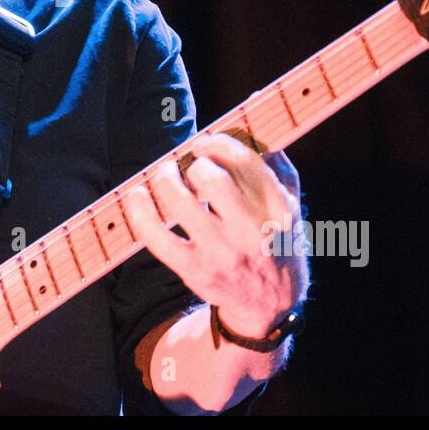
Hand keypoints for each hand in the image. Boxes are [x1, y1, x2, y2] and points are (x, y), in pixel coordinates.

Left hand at [124, 133, 308, 338]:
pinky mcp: (194, 271)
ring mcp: (220, 253)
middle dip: (193, 163)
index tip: (204, 144)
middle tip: (187, 164)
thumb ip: (276, 164)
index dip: (217, 143)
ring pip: (179, 202)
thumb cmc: (276, 242)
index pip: (244, 161)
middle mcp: (250, 231)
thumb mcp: (291, 206)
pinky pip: (156, 237)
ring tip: (165, 175)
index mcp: (277, 208)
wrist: (271, 305)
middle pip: (211, 179)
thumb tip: (250, 123)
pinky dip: (140, 212)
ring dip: (164, 179)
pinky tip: (138, 197)